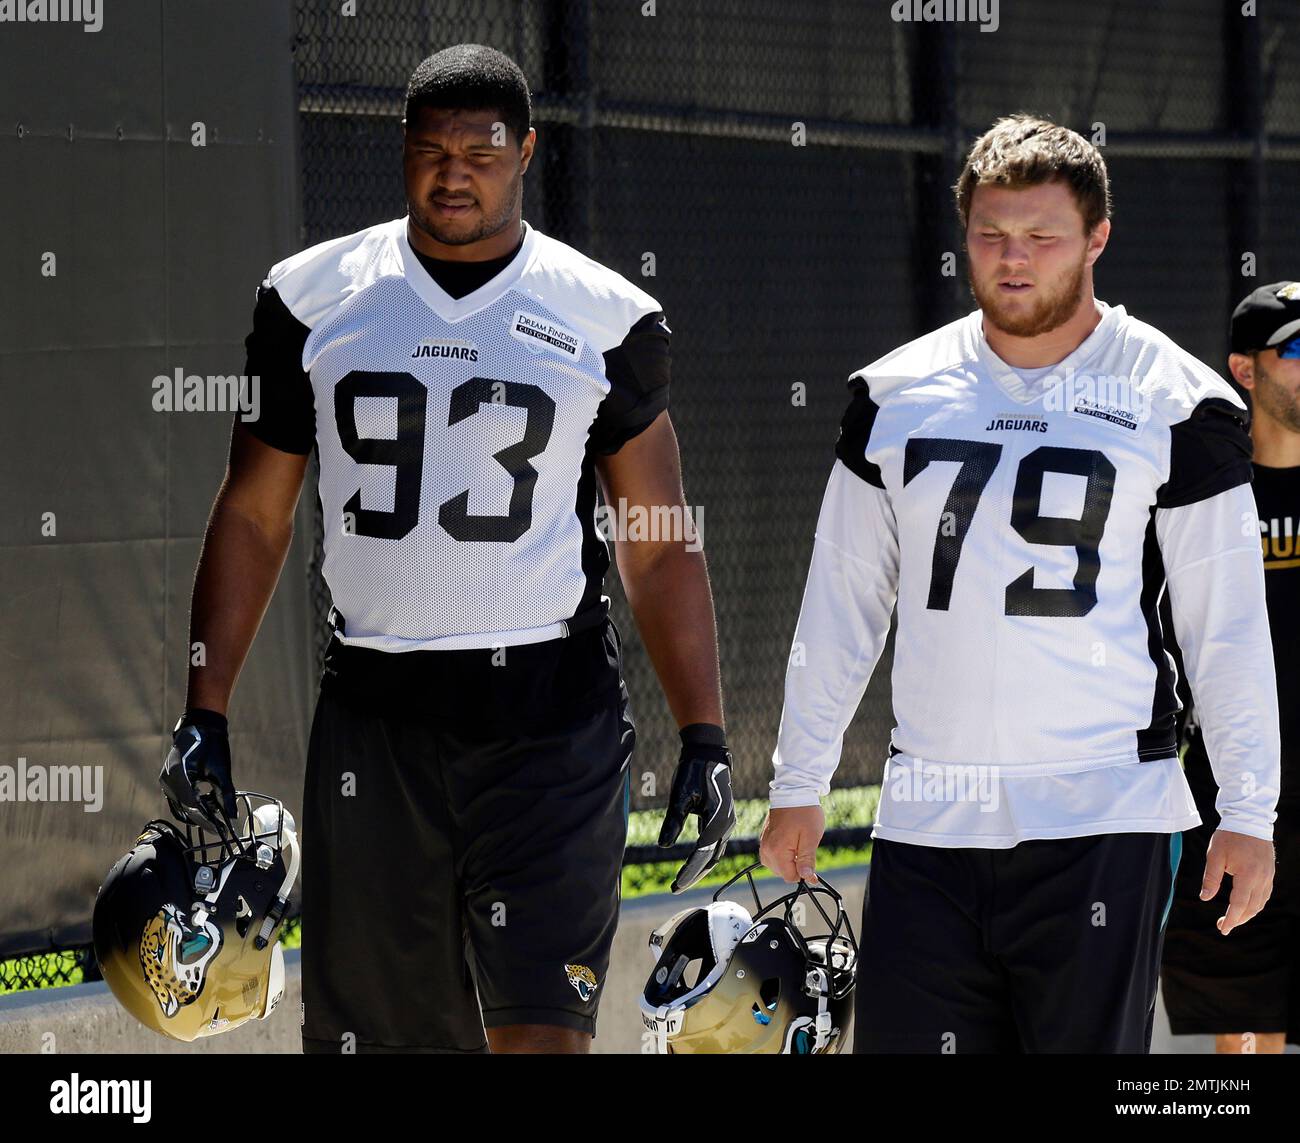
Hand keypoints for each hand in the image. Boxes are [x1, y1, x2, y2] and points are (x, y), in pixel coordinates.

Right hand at [159, 709, 237, 833]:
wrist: (201, 726)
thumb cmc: (212, 745)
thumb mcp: (221, 772)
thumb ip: (225, 795)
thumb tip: (232, 817)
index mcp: (179, 776)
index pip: (192, 807)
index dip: (207, 820)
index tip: (220, 830)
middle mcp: (168, 780)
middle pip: (184, 809)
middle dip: (202, 818)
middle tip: (220, 826)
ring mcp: (166, 780)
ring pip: (180, 805)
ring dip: (197, 811)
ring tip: (216, 811)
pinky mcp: (170, 779)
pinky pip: (179, 797)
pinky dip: (192, 802)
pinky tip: (207, 801)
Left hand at [657, 724, 735, 892]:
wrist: (709, 754)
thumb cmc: (693, 772)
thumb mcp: (679, 796)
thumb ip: (673, 822)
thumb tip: (663, 845)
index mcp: (716, 820)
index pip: (702, 854)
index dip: (688, 872)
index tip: (675, 885)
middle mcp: (725, 825)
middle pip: (711, 859)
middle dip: (694, 875)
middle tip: (677, 888)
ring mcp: (726, 823)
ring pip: (715, 853)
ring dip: (700, 868)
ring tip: (683, 880)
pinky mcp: (723, 819)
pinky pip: (716, 844)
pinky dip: (705, 857)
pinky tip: (694, 862)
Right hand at [759, 805, 824, 883]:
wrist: (794, 791)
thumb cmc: (804, 812)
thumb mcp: (811, 838)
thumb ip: (807, 860)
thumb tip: (807, 878)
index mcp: (777, 851)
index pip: (789, 876)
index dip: (803, 874)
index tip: (811, 865)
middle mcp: (767, 849)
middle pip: (782, 872)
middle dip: (795, 866)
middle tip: (804, 848)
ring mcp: (764, 843)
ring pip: (776, 865)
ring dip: (788, 860)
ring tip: (798, 844)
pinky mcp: (765, 838)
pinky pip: (772, 855)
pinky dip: (782, 854)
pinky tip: (791, 842)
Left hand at [1201, 829, 1274, 934]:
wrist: (1249, 819)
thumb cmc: (1229, 836)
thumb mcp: (1215, 855)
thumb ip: (1211, 878)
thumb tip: (1205, 898)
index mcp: (1248, 875)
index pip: (1239, 904)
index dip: (1231, 919)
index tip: (1222, 929)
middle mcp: (1262, 878)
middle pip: (1252, 907)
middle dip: (1238, 919)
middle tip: (1223, 926)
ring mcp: (1268, 876)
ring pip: (1260, 902)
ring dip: (1248, 913)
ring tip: (1233, 918)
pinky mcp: (1270, 872)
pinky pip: (1265, 894)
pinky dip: (1255, 903)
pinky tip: (1246, 905)